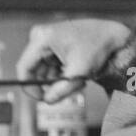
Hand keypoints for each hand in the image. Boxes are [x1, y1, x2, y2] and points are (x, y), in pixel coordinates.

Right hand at [15, 18, 132, 102]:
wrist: (112, 35)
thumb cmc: (97, 47)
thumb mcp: (79, 73)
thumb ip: (61, 90)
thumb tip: (47, 100)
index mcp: (42, 39)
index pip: (24, 67)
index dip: (29, 87)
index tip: (41, 99)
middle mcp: (40, 36)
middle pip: (34, 69)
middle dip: (50, 83)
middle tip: (66, 89)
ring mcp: (46, 39)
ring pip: (43, 69)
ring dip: (58, 79)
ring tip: (77, 79)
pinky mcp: (53, 44)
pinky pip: (50, 65)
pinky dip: (61, 72)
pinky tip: (76, 71)